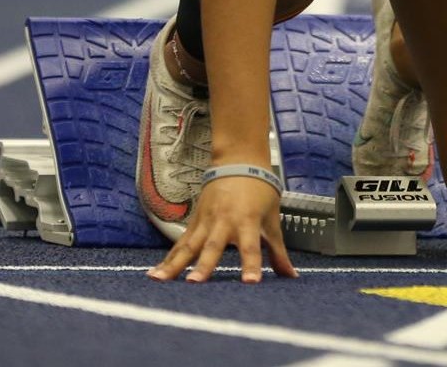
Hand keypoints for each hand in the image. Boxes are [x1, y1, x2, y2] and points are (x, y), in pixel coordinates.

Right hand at [146, 173, 297, 283]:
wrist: (238, 160)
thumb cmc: (259, 191)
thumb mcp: (272, 220)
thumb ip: (278, 252)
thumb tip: (291, 276)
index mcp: (247, 221)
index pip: (251, 246)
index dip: (251, 264)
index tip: (250, 283)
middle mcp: (224, 222)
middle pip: (212, 246)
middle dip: (203, 265)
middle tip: (194, 284)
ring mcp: (205, 221)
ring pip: (188, 245)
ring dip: (174, 264)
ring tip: (159, 280)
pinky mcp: (194, 221)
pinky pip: (180, 243)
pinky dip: (168, 258)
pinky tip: (155, 274)